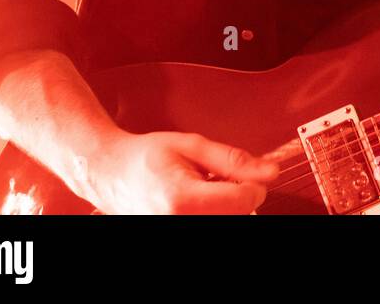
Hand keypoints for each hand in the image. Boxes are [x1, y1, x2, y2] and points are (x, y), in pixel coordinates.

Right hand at [77, 131, 280, 213]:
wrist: (109, 172)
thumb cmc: (144, 156)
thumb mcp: (192, 146)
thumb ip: (233, 160)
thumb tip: (269, 171)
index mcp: (183, 200)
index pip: (243, 201)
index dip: (253, 184)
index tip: (247, 172)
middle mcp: (179, 223)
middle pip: (237, 215)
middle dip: (239, 194)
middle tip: (219, 176)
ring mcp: (175, 231)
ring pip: (225, 220)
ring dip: (226, 205)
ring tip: (204, 186)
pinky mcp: (176, 233)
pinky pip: (210, 223)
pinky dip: (212, 211)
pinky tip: (199, 199)